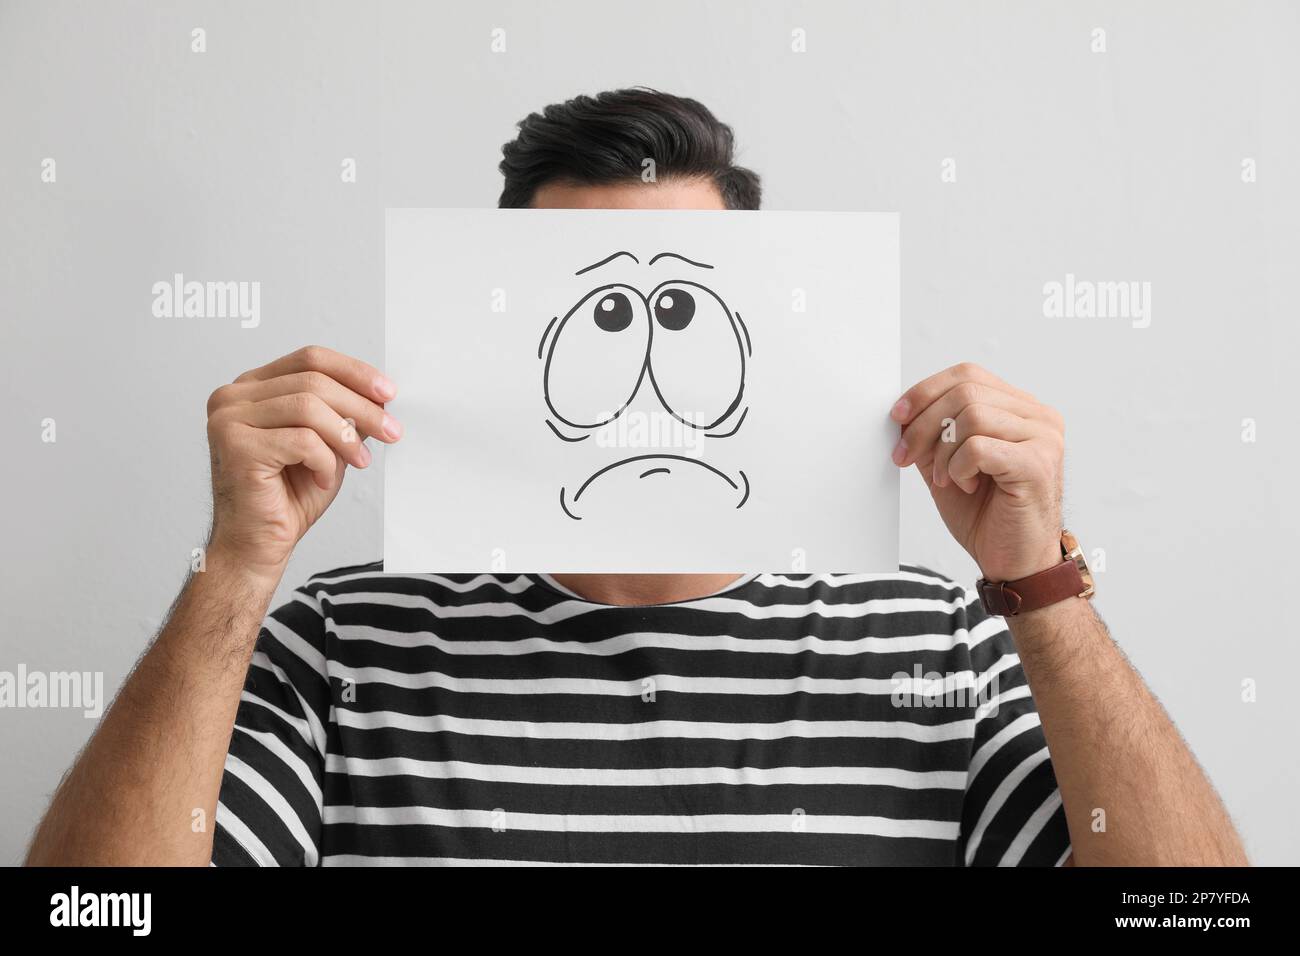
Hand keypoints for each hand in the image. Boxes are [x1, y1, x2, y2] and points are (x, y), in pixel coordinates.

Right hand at [205, 346, 401, 580]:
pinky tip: (324, 478)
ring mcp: (229, 419)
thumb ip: (344, 417)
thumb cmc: (287, 498)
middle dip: (361, 406)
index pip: (309, 358)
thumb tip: (381, 396)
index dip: (354, 372)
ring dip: (346, 435)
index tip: (388, 393)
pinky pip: (301, 440)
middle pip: (313, 380)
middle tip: (392, 430)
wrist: (258, 545)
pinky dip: (324, 460)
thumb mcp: (328, 446)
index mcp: (253, 388)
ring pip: (308, 406)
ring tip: (360, 461)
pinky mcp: (236, 446)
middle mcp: (234, 397)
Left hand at [891, 363, 1064, 581]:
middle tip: (904, 457)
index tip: (896, 417)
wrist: (1014, 564)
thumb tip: (900, 410)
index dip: (926, 391)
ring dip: (942, 452)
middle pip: (966, 391)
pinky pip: (979, 447)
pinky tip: (965, 487)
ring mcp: (1044, 439)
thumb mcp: (947, 465)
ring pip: (972, 415)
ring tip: (946, 480)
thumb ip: (932, 435)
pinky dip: (958, 468)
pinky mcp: (1038, 464)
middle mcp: (1039, 417)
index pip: (968, 375)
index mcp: (1021, 410)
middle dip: (923, 425)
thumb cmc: (986, 516)